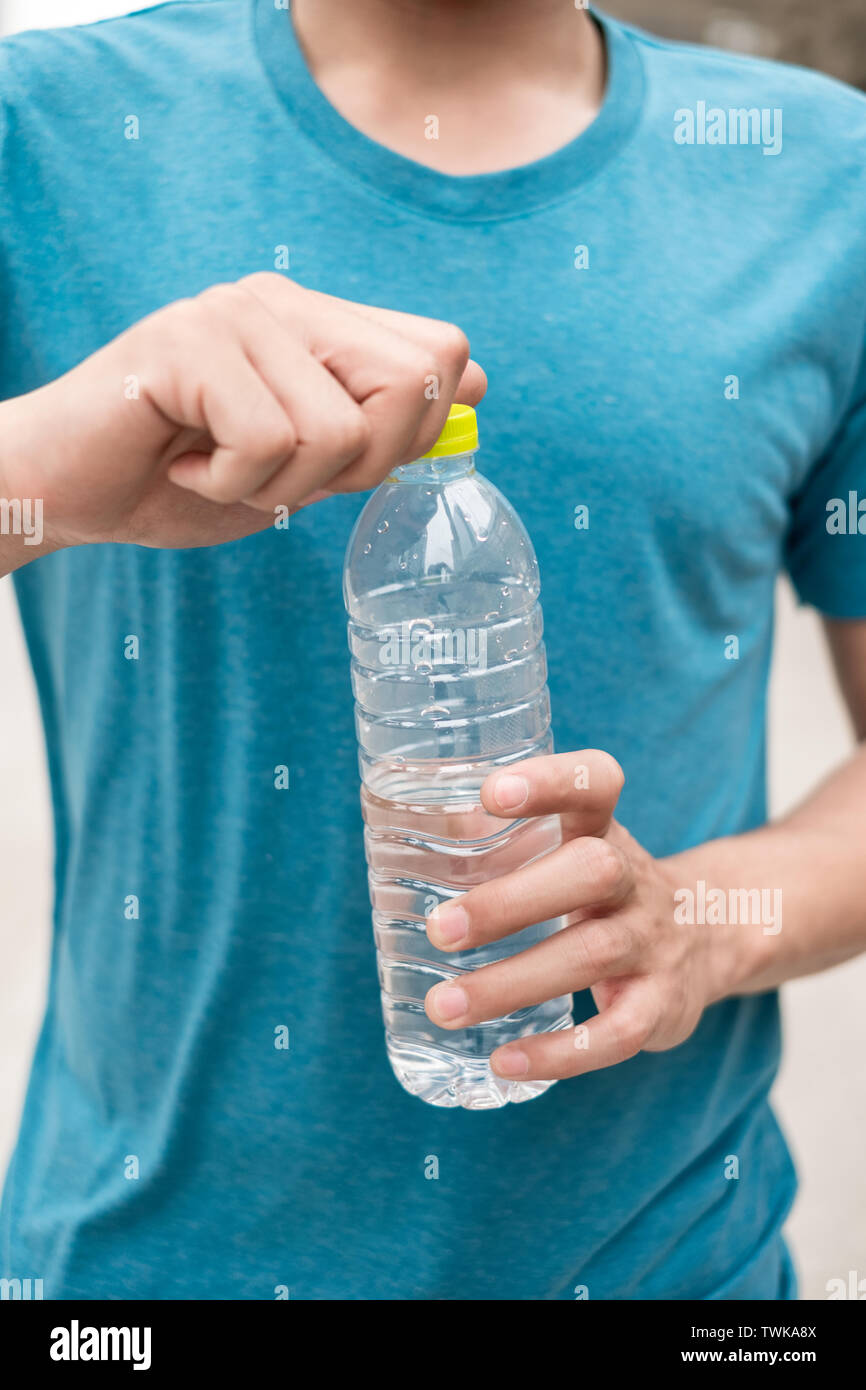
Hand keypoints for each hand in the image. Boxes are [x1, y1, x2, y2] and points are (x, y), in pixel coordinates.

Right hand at [0, 274, 484, 552]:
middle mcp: (282, 302)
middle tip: (282, 473)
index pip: (440, 352)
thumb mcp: (303, 466)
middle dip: (361, 463)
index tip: (339, 465)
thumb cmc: (180, 480)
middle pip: (413, 379)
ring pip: (337, 428)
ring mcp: (234, 313)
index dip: (413, 431)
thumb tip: (477, 382)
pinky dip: (232, 484)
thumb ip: (376, 427)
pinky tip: (186, 464)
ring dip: (280, 485)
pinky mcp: (186, 341)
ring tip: (220, 467)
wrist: (70, 493)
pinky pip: (268, 440)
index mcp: (317, 322)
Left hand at [424, 750, 739, 1081]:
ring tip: (442, 1005)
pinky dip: (559, 1055)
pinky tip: (502, 1061)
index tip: (491, 792)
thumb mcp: (570, 844)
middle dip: (512, 901)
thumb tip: (403, 825)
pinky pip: (616, 1034)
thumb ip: (499, 836)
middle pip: (592, 872)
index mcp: (604, 827)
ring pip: (590, 956)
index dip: (549, 782)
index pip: (594, 782)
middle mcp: (633, 878)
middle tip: (439, 928)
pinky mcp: (661, 1006)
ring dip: (510, 983)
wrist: (712, 931)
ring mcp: (652, 942)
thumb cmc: (602, 883)